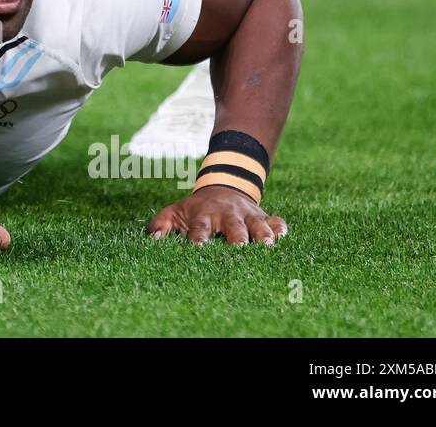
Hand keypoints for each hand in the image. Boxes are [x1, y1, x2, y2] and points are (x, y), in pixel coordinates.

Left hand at [147, 185, 287, 245]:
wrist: (222, 186)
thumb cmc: (196, 208)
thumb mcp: (175, 212)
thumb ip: (160, 225)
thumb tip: (152, 239)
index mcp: (204, 216)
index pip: (200, 229)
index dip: (199, 239)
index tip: (198, 249)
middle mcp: (227, 215)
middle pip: (233, 227)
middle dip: (237, 238)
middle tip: (240, 249)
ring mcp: (247, 215)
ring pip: (258, 224)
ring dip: (263, 234)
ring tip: (268, 245)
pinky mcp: (264, 216)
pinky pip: (276, 220)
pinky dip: (280, 227)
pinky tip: (284, 235)